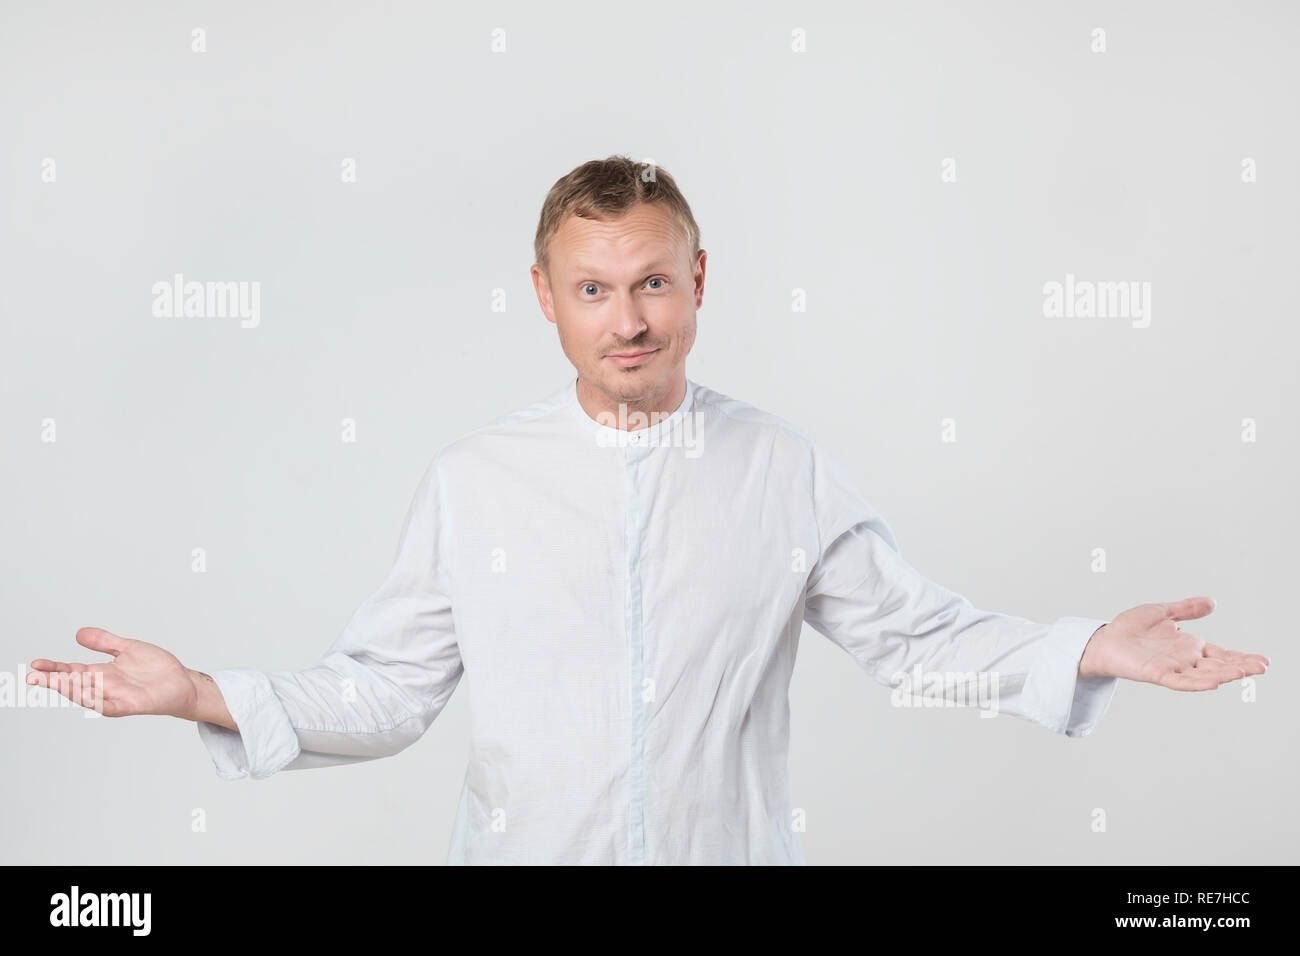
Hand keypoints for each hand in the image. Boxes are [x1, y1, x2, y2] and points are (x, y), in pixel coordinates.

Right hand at [27, 627, 197, 718]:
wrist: (182, 682)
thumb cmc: (155, 669)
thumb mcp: (127, 648)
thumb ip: (104, 642)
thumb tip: (79, 633)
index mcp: (102, 673)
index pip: (72, 670)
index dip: (54, 668)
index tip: (36, 663)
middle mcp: (106, 686)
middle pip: (75, 684)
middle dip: (54, 681)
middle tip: (33, 676)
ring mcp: (117, 697)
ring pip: (88, 695)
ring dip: (71, 689)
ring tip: (54, 681)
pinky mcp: (132, 705)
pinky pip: (111, 706)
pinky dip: (98, 702)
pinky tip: (87, 696)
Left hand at [1078, 597, 1268, 689]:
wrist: (1104, 639)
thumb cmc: (1130, 628)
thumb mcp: (1163, 612)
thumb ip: (1187, 609)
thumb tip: (1212, 602)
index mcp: (1189, 646)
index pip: (1221, 653)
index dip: (1240, 657)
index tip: (1262, 661)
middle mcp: (1184, 659)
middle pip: (1218, 666)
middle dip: (1240, 667)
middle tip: (1262, 667)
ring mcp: (1172, 668)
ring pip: (1203, 675)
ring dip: (1223, 675)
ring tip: (1243, 673)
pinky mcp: (1156, 674)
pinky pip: (1179, 681)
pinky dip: (1196, 683)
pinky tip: (1213, 683)